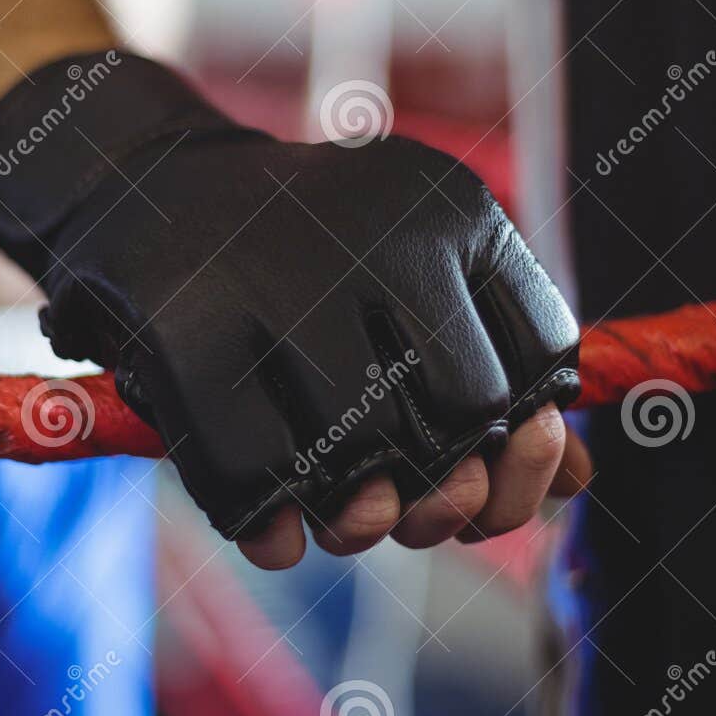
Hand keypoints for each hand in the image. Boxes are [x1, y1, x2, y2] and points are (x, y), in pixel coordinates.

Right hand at [0, 53, 582, 565]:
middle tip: (406, 511)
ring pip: (362, 457)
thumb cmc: (292, 254)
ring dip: (360, 523)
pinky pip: (256, 474)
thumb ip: (492, 370)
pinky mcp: (185, 328)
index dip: (526, 439)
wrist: (141, 185)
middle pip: (461, 418)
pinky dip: (270, 527)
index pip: (540, 352)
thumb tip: (575, 476)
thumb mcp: (401, 285)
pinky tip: (274, 530)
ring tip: (344, 520)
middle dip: (444, 494)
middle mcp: (376, 228)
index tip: (479, 462)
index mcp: (447, 204)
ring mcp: (278, 275)